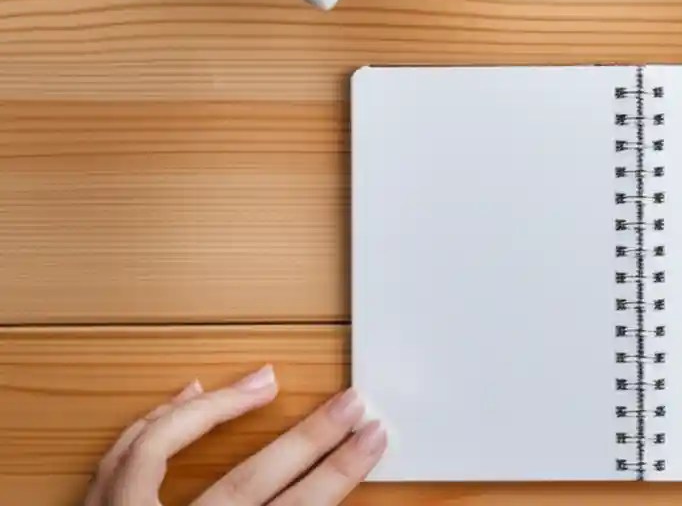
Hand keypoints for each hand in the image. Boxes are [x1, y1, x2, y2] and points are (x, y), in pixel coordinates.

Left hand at [86, 365, 385, 505]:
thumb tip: (321, 492)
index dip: (336, 474)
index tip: (372, 439)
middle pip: (243, 484)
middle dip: (306, 439)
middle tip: (350, 402)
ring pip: (156, 454)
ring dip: (216, 411)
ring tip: (262, 381)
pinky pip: (116, 461)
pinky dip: (152, 424)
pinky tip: (181, 403)